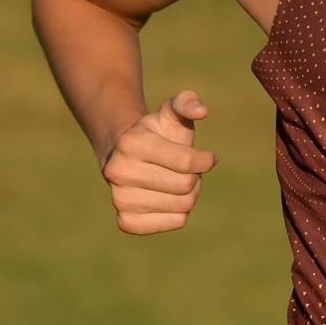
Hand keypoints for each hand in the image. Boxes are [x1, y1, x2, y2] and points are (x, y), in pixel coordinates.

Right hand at [101, 89, 217, 234]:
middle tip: (185, 171)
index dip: (205, 160)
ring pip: (183, 206)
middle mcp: (118, 172)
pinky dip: (181, 212)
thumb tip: (201, 111)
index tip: (207, 157)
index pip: (186, 162)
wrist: (125, 156)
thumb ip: (187, 102)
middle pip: (185, 186)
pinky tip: (168, 199)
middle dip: (195, 177)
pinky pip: (175, 222)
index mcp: (130, 143)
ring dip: (189, 195)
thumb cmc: (157, 134)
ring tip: (176, 182)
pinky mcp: (126, 222)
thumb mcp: (171, 112)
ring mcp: (119, 199)